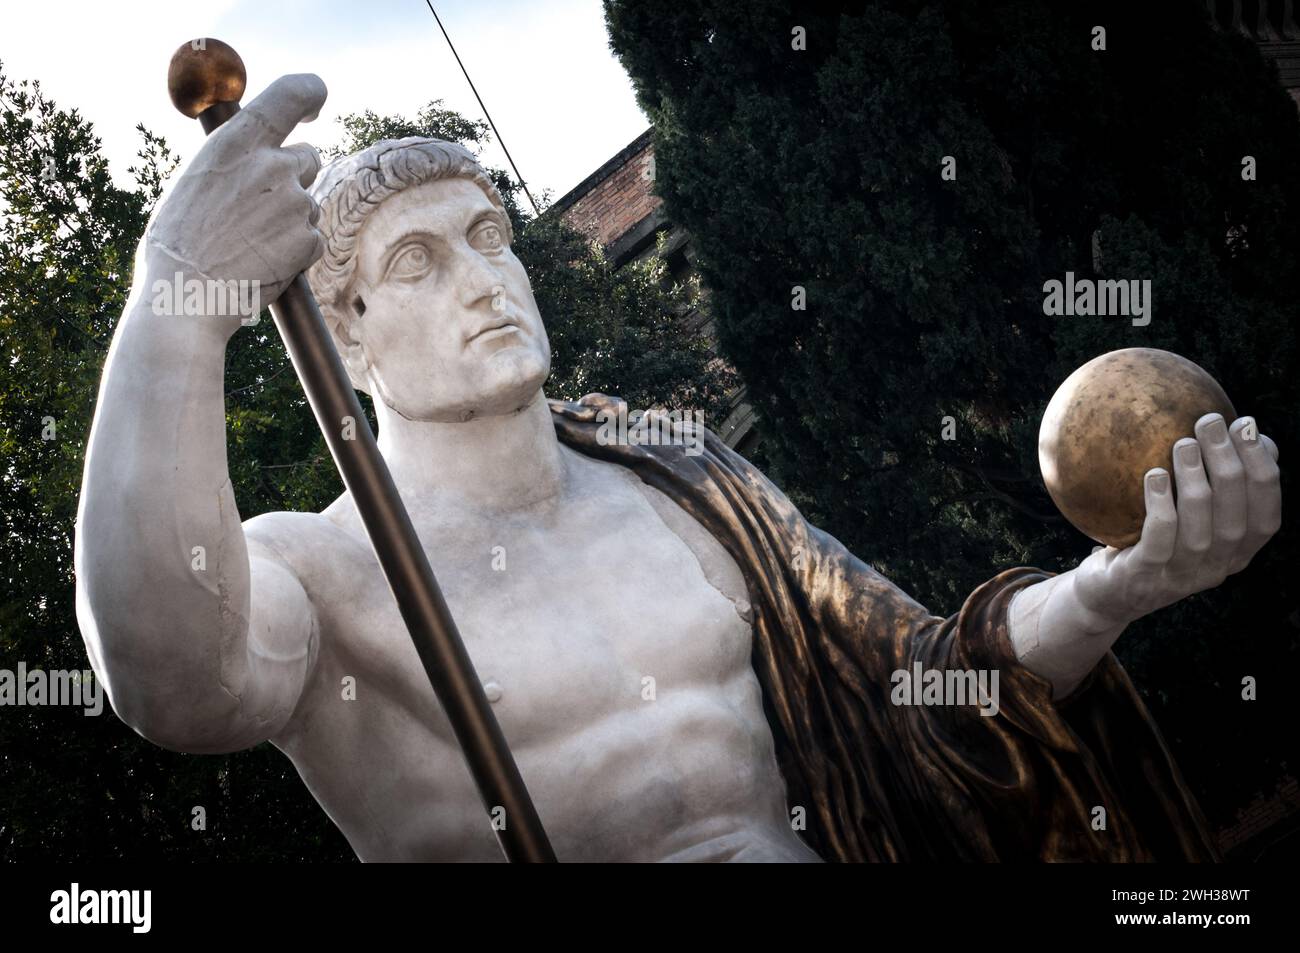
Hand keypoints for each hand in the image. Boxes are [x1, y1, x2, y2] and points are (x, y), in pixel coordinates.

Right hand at [144, 74, 327, 323]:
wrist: (184, 298)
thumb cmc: (177, 245)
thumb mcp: (195, 181)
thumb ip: (233, 162)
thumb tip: (253, 156)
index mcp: (236, 141)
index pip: (292, 93)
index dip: (311, 95)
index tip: (314, 106)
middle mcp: (272, 165)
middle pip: (308, 157)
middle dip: (292, 177)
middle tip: (259, 208)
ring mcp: (295, 203)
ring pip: (309, 203)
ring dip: (290, 219)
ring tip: (248, 244)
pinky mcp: (308, 240)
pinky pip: (313, 239)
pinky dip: (296, 251)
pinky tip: (262, 263)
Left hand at [1070, 413, 1280, 628]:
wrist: (1102, 596)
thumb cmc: (1145, 545)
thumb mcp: (1181, 519)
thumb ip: (1206, 486)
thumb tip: (1224, 430)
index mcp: (1234, 555)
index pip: (1266, 518)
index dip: (1265, 473)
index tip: (1250, 428)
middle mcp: (1215, 570)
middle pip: (1235, 520)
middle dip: (1231, 466)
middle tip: (1212, 422)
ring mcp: (1180, 578)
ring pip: (1201, 532)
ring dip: (1197, 484)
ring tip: (1184, 443)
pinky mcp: (1144, 578)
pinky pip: (1158, 541)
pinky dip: (1160, 506)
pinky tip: (1154, 475)